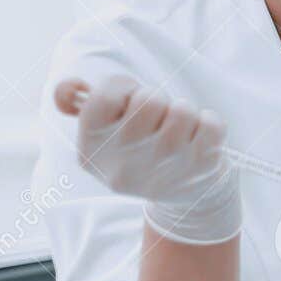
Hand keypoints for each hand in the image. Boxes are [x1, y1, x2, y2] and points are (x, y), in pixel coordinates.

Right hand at [53, 75, 239, 244]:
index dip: (123, 86)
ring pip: (181, 110)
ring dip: (183, 111)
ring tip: (178, 129)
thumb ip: (80, 103)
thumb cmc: (141, 147)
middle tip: (156, 118)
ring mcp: (164, 171)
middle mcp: (124, 166)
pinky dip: (209, 122)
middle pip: (148, 98)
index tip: (129, 100)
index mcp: (92, 151)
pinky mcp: (199, 171)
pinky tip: (198, 138)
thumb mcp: (104, 132)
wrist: (184, 194)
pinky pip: (211, 123)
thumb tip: (68, 88)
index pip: (105, 95)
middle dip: (156, 99)